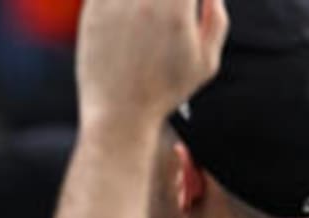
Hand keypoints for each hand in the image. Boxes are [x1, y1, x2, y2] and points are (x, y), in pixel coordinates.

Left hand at [75, 0, 228, 126]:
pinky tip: (130, 9)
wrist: (118, 115)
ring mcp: (114, 5)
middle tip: (170, 8)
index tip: (189, 3)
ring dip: (144, 0)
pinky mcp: (92, 13)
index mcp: (177, 10)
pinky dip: (119, 0)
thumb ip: (216, 19)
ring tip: (149, 12)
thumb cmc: (165, 92)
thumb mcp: (205, 61)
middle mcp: (144, 1)